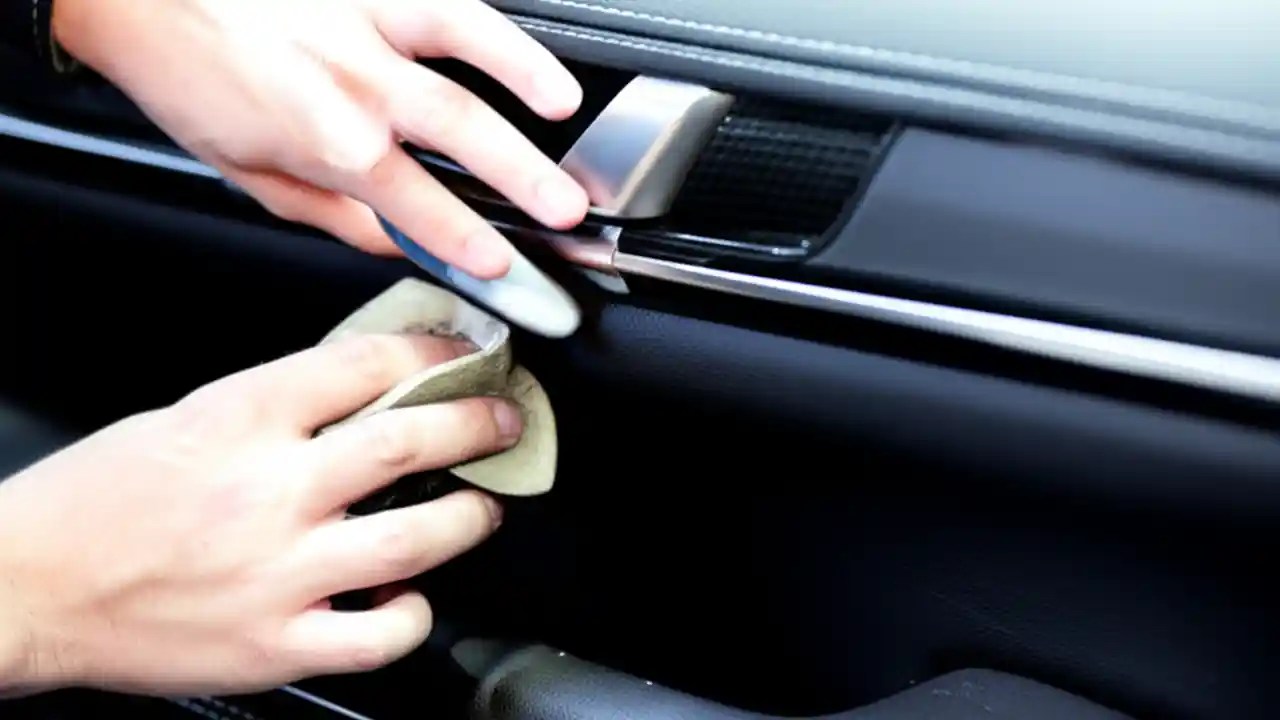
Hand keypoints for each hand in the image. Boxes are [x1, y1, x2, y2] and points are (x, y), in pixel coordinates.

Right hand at [0, 334, 519, 695]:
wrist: (27, 584)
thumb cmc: (96, 500)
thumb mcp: (187, 417)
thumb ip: (278, 405)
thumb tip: (371, 390)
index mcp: (239, 418)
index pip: (366, 363)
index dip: (434, 350)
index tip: (462, 353)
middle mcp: (267, 491)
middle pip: (408, 440)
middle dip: (477, 422)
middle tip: (503, 418)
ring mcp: (277, 573)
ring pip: (414, 538)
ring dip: (469, 517)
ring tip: (484, 507)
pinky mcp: (275, 643)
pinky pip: (378, 636)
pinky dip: (412, 615)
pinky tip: (411, 598)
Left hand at [51, 0, 589, 277]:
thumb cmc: (185, 75)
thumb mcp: (248, 174)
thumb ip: (331, 212)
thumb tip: (388, 239)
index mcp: (332, 142)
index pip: (421, 205)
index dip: (470, 241)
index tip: (505, 263)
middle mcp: (359, 81)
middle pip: (464, 132)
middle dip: (526, 177)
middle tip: (569, 208)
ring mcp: (367, 19)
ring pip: (465, 42)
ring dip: (523, 74)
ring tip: (565, 107)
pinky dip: (485, 22)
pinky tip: (514, 39)